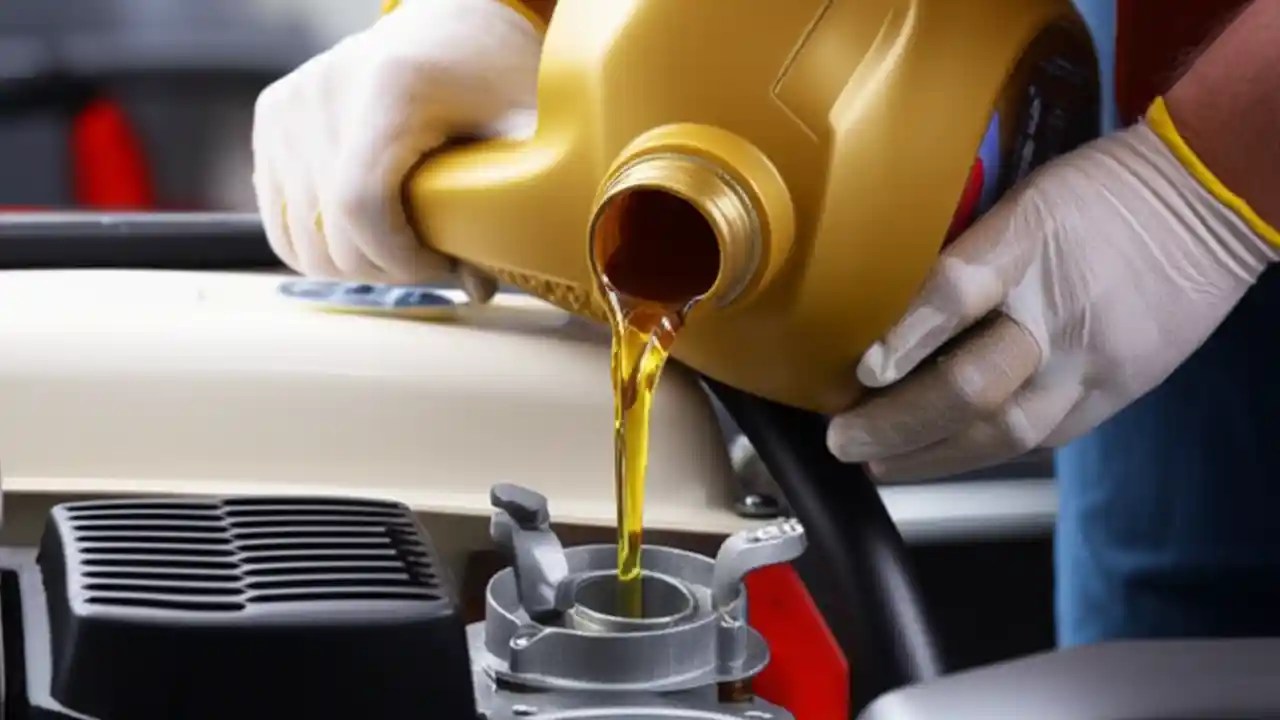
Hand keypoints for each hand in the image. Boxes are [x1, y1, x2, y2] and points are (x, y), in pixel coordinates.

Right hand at [251, 0, 543, 300]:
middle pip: (329, 234)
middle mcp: (323, 92)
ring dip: (356, 264)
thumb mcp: (522, 133)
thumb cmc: (495, 79)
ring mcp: (289, 105)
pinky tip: (370, 233)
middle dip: (388, 268)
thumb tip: (478, 290)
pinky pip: (281, 222)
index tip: (445, 261)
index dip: (401, 258)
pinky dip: (322, 245)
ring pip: (300, 241)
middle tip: (436, 259)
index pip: (361, 206)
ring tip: (405, 247)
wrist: (452, 23)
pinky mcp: (273, 117)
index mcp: (390, 90)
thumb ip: (514, 206)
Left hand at [827, 120, 1276, 480]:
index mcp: (1031, 240)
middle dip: (899, 424)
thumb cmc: (1103, 191)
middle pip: (973, 385)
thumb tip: (893, 300)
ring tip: (880, 466)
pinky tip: (942, 458)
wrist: (1214, 202)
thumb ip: (967, 250)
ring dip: (932, 456)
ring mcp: (1093, 361)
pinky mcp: (1117, 390)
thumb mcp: (1026, 194)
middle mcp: (1060, 311)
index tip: (860, 371)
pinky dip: (984, 453)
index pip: (957, 290)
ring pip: (1006, 430)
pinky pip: (1044, 437)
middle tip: (845, 441)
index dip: (903, 336)